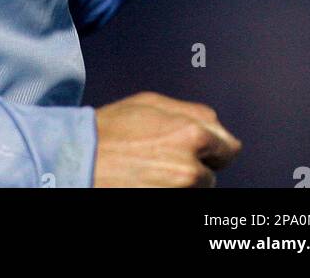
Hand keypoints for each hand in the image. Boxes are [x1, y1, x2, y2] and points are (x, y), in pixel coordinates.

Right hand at [93, 91, 241, 186]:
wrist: (80, 160)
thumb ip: (190, 111)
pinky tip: (149, 182)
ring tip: (152, 170)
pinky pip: (183, 199)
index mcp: (194, 134)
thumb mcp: (150, 103)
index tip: (199, 147)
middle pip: (213, 171)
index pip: (229, 145)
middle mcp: (193, 168)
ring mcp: (181, 193)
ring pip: (197, 188)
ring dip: (184, 182)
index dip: (213, 145)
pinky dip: (171, 191)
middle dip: (198, 164)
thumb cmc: (111, 129)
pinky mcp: (171, 206)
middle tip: (167, 158)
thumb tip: (215, 122)